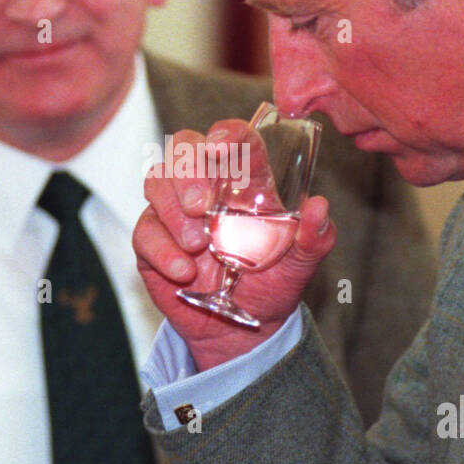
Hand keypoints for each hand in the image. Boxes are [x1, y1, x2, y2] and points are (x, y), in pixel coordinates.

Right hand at [133, 122, 335, 370]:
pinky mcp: (152, 239)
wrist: (239, 329)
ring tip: (198, 246)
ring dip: (173, 211)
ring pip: (156, 179)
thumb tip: (319, 208)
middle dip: (188, 171)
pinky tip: (183, 273)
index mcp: (247, 180)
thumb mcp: (300, 265)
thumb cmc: (271, 284)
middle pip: (184, 146)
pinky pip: (144, 229)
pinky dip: (162, 249)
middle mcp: (208, 186)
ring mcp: (175, 210)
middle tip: (200, 206)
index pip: (235, 138)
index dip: (226, 134)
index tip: (221, 147)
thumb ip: (314, 238)